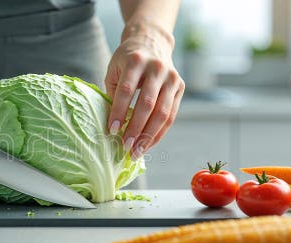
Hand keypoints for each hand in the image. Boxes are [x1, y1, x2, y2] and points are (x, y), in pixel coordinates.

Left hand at [105, 26, 183, 160]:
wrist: (151, 42)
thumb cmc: (127, 60)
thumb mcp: (115, 70)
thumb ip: (112, 93)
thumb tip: (110, 126)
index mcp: (136, 61)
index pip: (126, 90)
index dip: (119, 111)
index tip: (112, 131)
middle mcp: (157, 68)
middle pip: (147, 104)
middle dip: (136, 128)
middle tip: (125, 147)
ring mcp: (172, 78)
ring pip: (163, 112)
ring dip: (149, 136)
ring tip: (137, 152)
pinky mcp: (180, 87)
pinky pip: (171, 115)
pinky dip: (159, 132)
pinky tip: (148, 144)